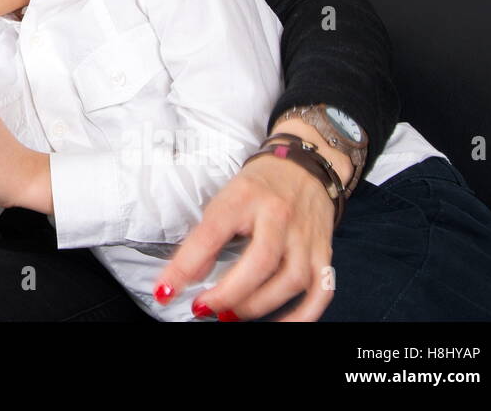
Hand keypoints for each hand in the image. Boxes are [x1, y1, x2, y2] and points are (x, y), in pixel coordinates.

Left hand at [155, 153, 335, 321]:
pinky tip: (279, 324)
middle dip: (228, 292)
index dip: (186, 265)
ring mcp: (305, 236)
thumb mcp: (224, 198)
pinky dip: (302, 315)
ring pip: (291, 280)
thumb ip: (207, 236)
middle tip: (203, 307)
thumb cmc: (259, 185)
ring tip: (230, 315)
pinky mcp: (324, 252)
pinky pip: (321, 290)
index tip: (165, 289)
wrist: (305, 165)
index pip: (211, 233)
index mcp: (245, 196)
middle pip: (260, 261)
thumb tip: (187, 275)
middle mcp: (279, 215)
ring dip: (258, 306)